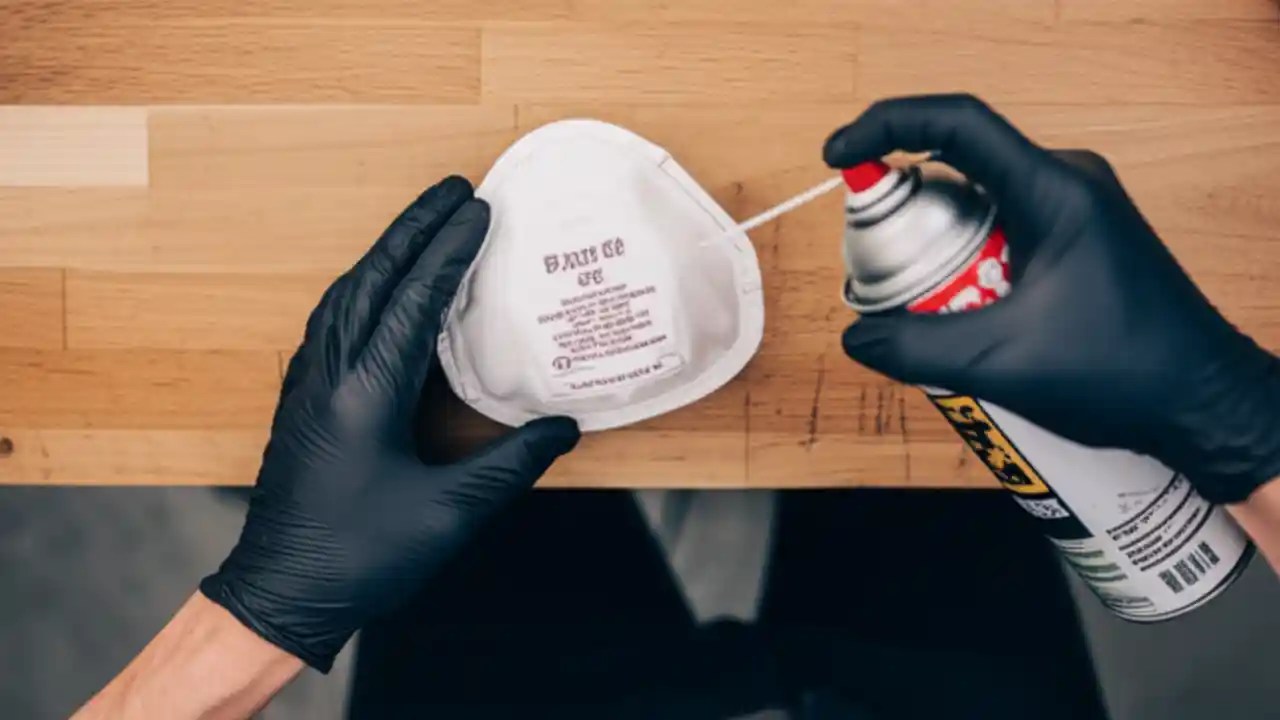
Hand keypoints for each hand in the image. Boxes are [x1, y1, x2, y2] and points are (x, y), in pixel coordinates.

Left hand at [200, 176, 579, 670]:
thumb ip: (512, 465)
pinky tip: (379, 288)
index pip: (414, 299)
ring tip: (422, 225)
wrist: (279, 595)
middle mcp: (331, 373)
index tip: (478, 208)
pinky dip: (362, 286)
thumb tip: (565, 428)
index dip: (449, 250)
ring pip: (345, 294)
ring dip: (385, 252)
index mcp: (368, 392)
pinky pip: (333, 319)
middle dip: (413, 228)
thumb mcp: (451, 514)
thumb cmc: (362, 557)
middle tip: (450, 190)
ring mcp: (309, 383)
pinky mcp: (302, 400)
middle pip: (371, 278)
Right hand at [824, 94, 1279, 503]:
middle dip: (906, 216)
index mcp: (1054, 190)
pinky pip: (1001, 236)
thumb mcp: (1002, 363)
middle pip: (958, 169)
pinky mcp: (1076, 243)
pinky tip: (961, 321)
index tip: (838, 157)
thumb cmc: (1124, 374)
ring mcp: (1075, 212)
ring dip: (938, 251)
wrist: (1203, 405)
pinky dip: (967, 268)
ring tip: (923, 310)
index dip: (886, 128)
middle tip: (879, 269)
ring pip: (977, 208)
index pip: (957, 125)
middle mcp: (1066, 185)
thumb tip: (856, 336)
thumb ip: (915, 348)